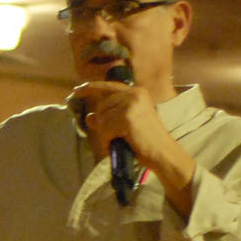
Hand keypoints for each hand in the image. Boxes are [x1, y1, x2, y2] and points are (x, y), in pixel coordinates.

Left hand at [68, 79, 197, 212]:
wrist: (163, 153)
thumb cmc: (146, 142)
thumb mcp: (125, 126)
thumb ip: (108, 118)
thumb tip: (89, 117)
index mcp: (137, 92)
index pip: (109, 86)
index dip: (92, 88)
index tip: (77, 90)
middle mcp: (134, 94)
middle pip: (101, 106)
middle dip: (102, 125)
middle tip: (114, 138)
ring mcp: (131, 104)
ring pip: (102, 118)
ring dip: (105, 134)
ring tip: (120, 142)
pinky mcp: (126, 116)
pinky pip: (104, 128)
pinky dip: (107, 140)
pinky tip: (118, 145)